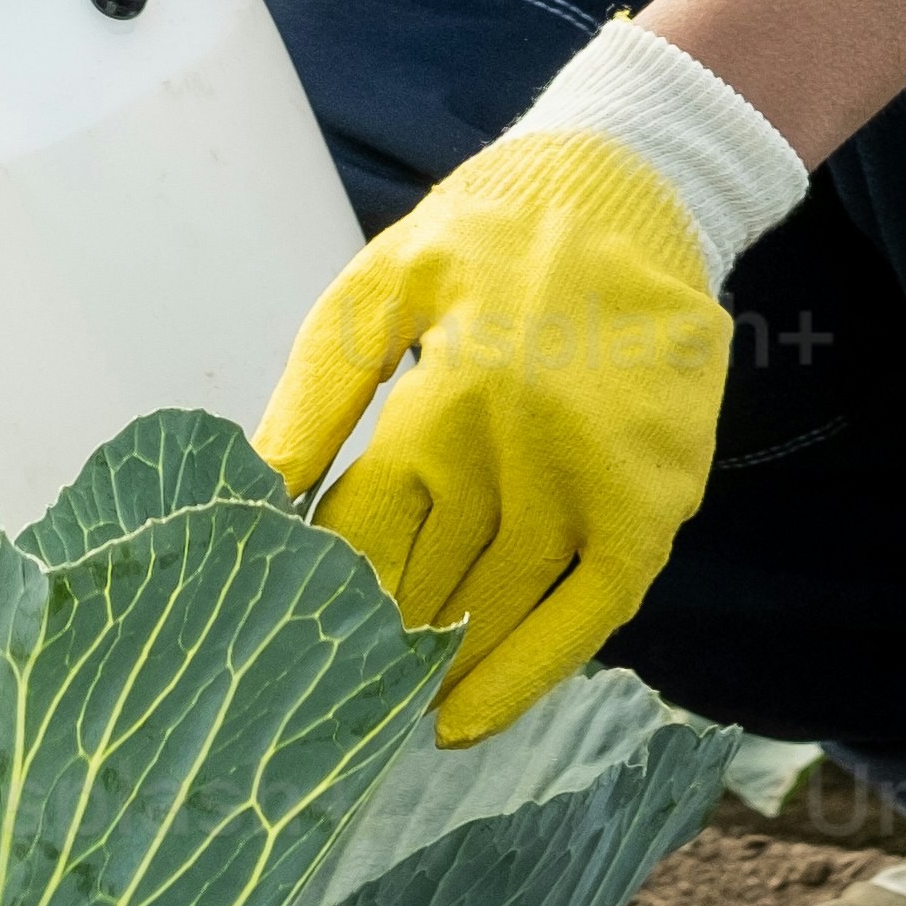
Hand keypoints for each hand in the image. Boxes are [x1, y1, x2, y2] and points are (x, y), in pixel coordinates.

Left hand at [252, 124, 729, 742]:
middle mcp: (518, 450)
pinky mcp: (651, 502)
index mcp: (443, 395)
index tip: (273, 643)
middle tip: (312, 706)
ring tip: (375, 720)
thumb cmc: (492, 232)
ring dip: (439, 673)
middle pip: (426, 584)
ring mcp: (591, 482)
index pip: (362, 533)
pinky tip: (471, 719)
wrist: (634, 185)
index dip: (317, 595)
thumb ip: (318, 389)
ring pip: (500, 611)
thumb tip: (254, 487)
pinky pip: (590, 614)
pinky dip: (530, 673)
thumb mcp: (383, 282)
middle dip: (369, 645)